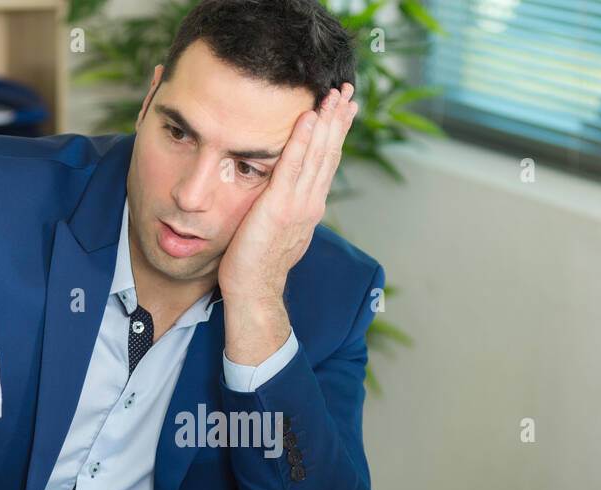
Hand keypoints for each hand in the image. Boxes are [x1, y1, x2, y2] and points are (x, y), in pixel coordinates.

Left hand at [217, 83, 357, 305]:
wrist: (253, 290)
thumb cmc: (256, 263)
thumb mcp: (276, 228)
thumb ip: (283, 206)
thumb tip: (281, 191)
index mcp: (310, 206)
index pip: (326, 162)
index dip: (336, 132)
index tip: (344, 107)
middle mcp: (310, 203)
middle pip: (329, 153)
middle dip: (339, 119)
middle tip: (346, 89)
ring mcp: (298, 204)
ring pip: (318, 155)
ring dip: (327, 122)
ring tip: (333, 94)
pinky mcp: (279, 207)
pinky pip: (292, 167)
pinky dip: (302, 141)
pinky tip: (308, 118)